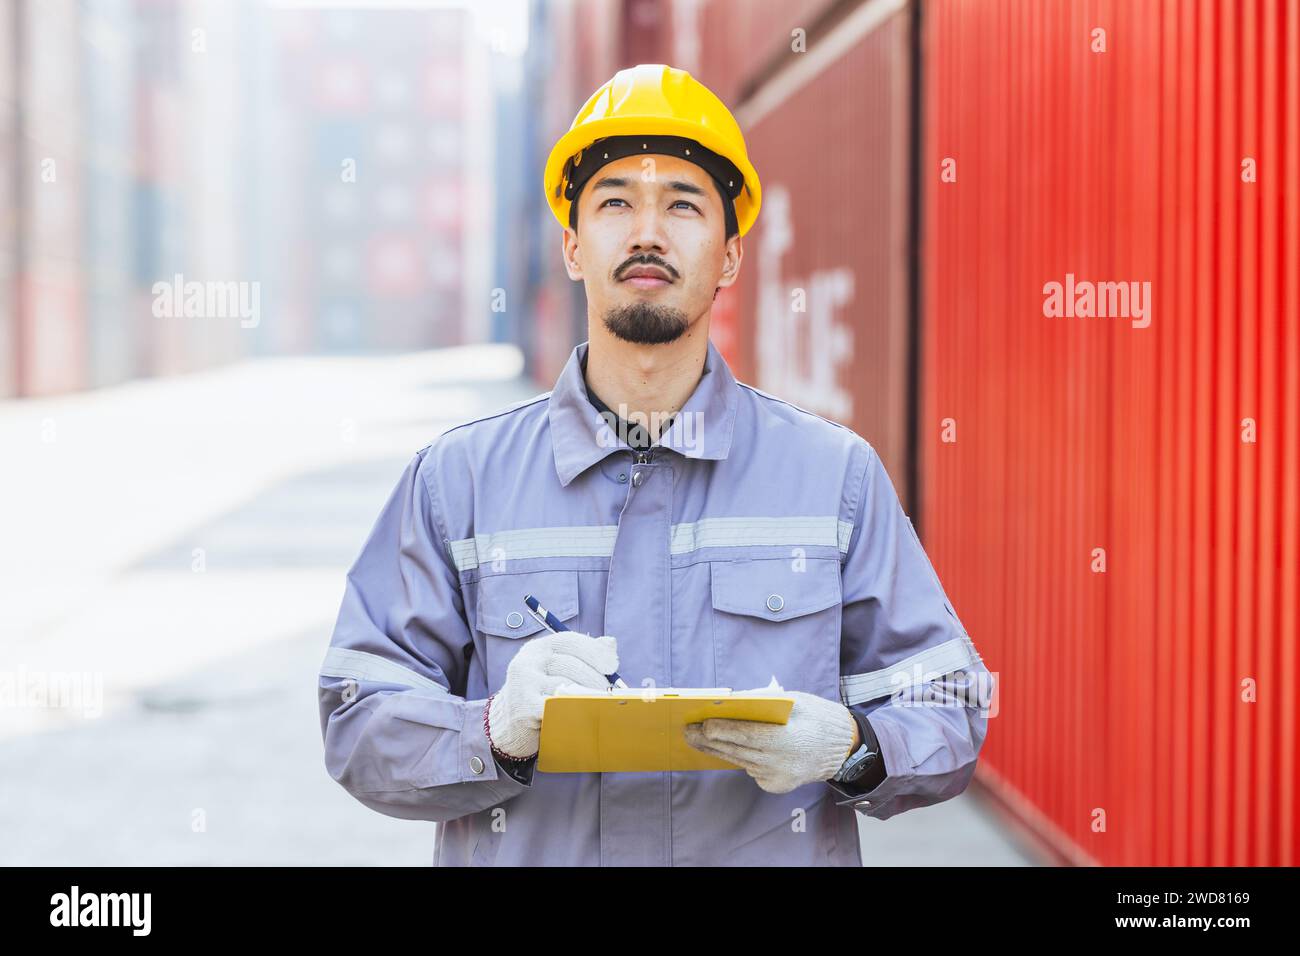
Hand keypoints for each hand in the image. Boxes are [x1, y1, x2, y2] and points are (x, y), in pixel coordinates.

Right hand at [487, 632, 617, 758]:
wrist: (508, 724)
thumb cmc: (541, 694)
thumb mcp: (559, 670)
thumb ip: (584, 656)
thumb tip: (611, 643)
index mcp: (538, 648)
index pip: (569, 641)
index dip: (594, 651)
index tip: (613, 665)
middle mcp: (528, 661)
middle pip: (571, 664)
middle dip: (595, 680)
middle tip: (607, 694)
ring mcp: (523, 684)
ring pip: (566, 687)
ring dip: (587, 697)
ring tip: (597, 705)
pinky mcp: (524, 707)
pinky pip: (558, 707)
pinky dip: (574, 711)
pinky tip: (582, 716)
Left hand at [682, 690, 856, 792]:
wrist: (843, 749)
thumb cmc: (817, 717)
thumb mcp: (794, 700)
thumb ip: (763, 702)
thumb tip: (730, 701)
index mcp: (786, 738)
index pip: (745, 735)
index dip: (721, 730)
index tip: (701, 723)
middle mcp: (779, 762)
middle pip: (735, 750)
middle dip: (709, 740)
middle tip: (687, 731)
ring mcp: (777, 777)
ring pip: (738, 761)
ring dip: (717, 749)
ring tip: (697, 738)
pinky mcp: (775, 786)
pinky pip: (750, 769)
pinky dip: (739, 757)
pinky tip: (726, 747)